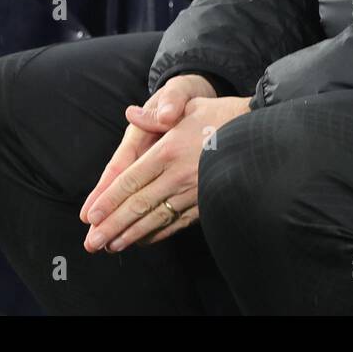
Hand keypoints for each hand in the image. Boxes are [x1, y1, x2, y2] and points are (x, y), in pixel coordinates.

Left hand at [83, 94, 251, 253]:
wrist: (260, 132)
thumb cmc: (222, 115)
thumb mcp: (189, 105)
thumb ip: (157, 113)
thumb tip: (131, 114)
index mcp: (169, 150)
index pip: (131, 180)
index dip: (109, 200)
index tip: (91, 217)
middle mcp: (178, 175)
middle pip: (138, 204)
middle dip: (111, 226)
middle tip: (92, 243)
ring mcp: (193, 192)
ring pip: (155, 218)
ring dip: (130, 234)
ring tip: (110, 246)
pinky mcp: (205, 202)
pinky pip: (176, 222)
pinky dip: (157, 233)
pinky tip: (142, 240)